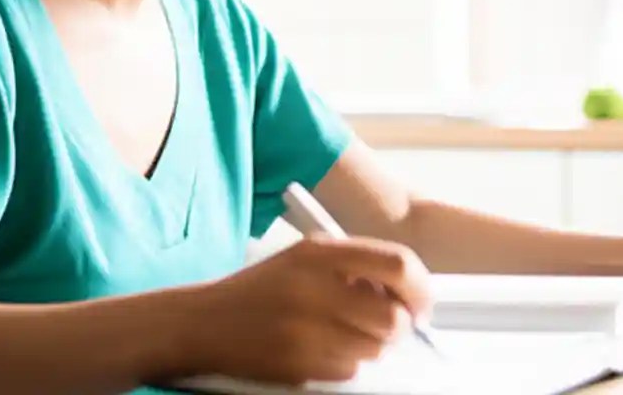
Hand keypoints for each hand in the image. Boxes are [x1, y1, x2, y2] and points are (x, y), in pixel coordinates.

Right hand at [190, 235, 432, 383]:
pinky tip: (317, 350)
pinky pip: (348, 370)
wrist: (202, 322)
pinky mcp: (298, 363)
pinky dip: (343, 364)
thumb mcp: (302, 259)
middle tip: (384, 328)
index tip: (421, 304)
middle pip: (393, 318)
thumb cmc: (260, 291)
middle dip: (397, 328)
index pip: (399, 265)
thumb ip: (353, 266)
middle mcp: (314, 287)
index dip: (421, 289)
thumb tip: (408, 293)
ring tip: (340, 335)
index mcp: (320, 252)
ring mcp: (306, 328)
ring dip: (368, 347)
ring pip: (374, 348)